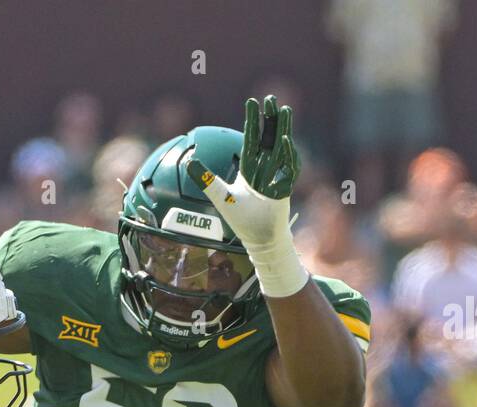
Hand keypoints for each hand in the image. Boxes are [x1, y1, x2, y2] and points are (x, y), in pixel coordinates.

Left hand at [186, 96, 297, 249]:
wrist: (259, 238)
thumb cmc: (241, 219)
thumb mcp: (220, 196)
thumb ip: (206, 179)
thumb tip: (189, 161)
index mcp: (250, 167)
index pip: (252, 138)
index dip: (252, 120)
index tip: (251, 102)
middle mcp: (265, 167)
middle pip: (268, 137)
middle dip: (270, 118)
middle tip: (270, 98)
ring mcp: (277, 175)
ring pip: (280, 146)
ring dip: (281, 128)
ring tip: (283, 110)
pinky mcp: (286, 185)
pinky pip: (287, 165)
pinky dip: (285, 152)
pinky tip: (283, 139)